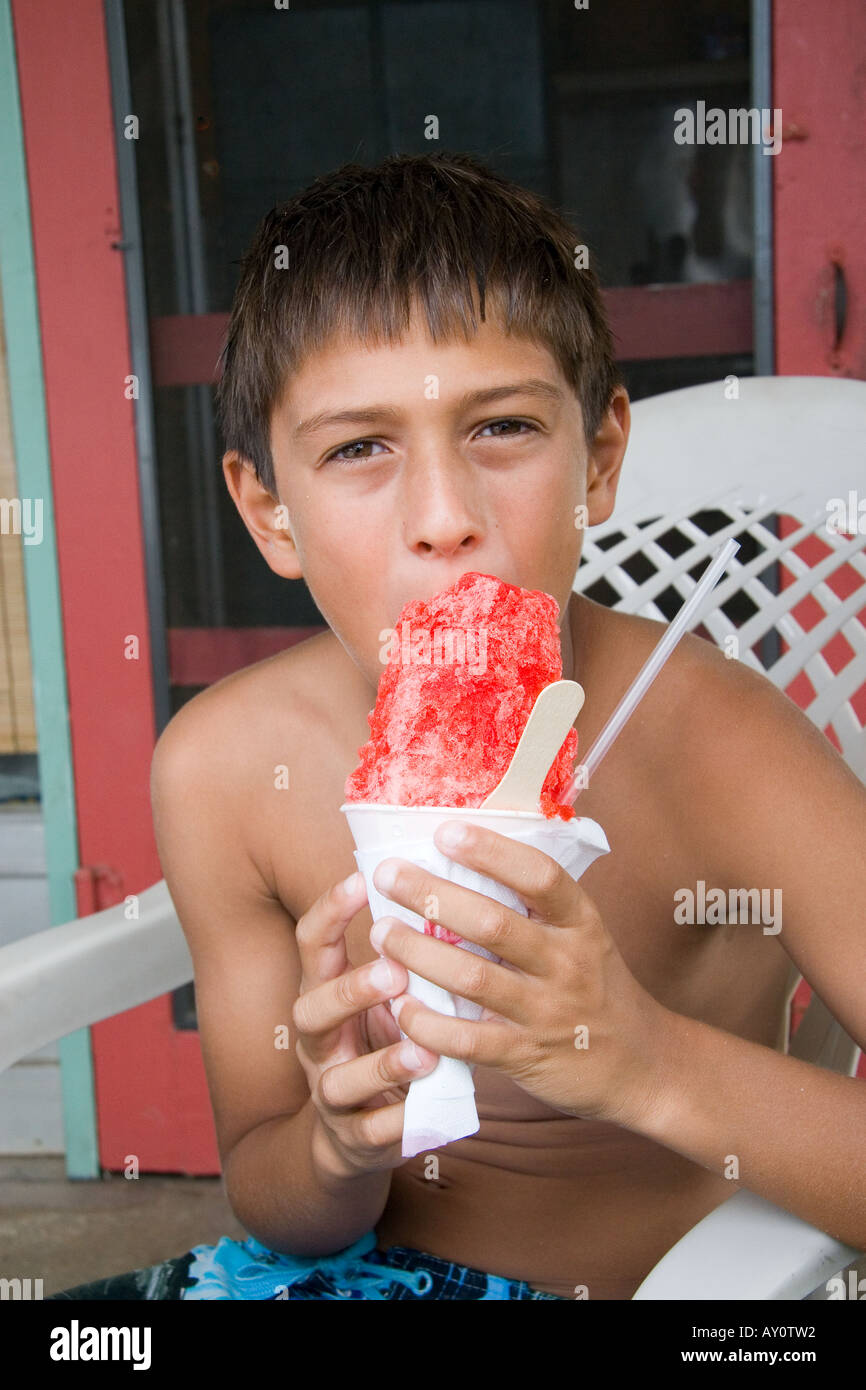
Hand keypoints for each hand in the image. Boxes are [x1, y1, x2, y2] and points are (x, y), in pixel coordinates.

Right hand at [292, 872, 439, 1177]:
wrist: (355, 1135)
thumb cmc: (384, 1043)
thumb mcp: (386, 998)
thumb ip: (406, 958)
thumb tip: (448, 892)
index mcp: (324, 996)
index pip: (312, 947)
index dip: (330, 913)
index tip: (361, 880)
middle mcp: (319, 1043)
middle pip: (310, 1011)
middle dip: (349, 991)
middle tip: (394, 972)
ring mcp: (332, 1093)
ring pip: (338, 1081)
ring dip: (381, 1064)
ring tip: (423, 1052)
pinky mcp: (355, 1139)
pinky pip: (370, 1133)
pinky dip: (397, 1122)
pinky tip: (424, 1110)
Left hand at [368, 822, 673, 1129]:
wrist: (642, 1065)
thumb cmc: (596, 987)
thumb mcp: (584, 937)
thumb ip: (538, 906)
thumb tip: (468, 851)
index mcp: (581, 923)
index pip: (541, 876)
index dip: (491, 851)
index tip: (444, 831)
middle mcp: (567, 963)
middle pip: (493, 923)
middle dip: (433, 895)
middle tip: (388, 875)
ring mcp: (547, 1011)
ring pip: (472, 978)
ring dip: (419, 953)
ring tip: (381, 933)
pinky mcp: (527, 1056)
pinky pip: (468, 1041)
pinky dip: (429, 1024)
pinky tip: (400, 1005)